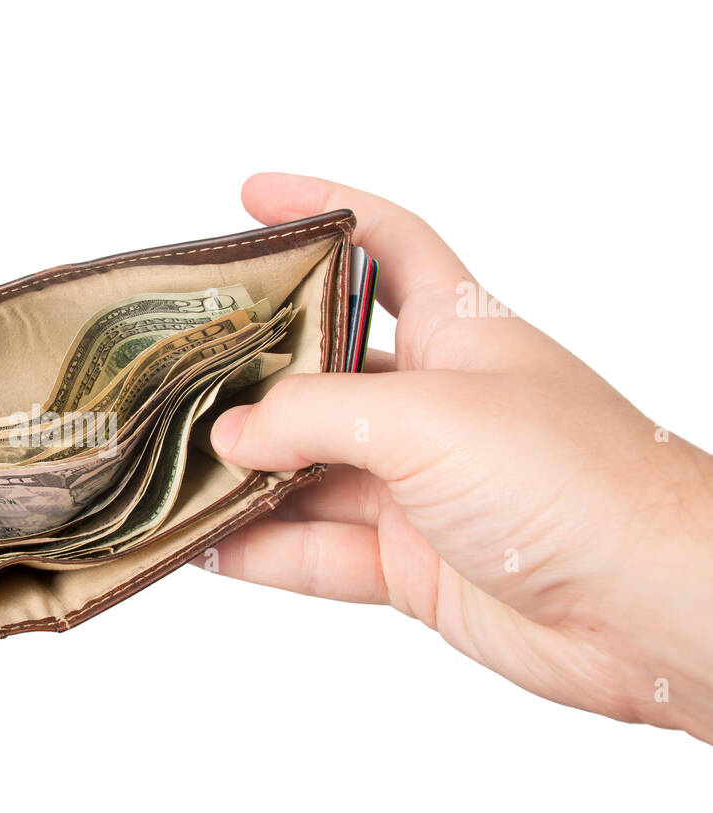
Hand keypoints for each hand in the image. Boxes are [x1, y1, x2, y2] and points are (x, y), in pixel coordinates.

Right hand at [202, 173, 712, 742]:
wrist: (652, 610)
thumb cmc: (578, 481)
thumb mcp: (430, 420)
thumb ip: (315, 419)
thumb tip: (231, 436)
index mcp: (457, 333)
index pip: (383, 245)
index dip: (321, 210)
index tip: (253, 197)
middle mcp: (432, 405)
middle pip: (320, 375)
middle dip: (248, 375)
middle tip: (173, 371)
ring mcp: (418, 487)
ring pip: (306, 473)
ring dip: (240, 479)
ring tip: (166, 473)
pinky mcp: (411, 564)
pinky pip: (315, 549)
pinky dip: (259, 549)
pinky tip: (204, 544)